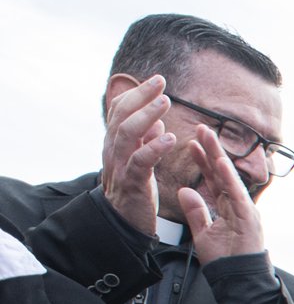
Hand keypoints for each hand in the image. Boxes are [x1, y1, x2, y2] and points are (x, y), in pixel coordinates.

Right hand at [99, 75, 173, 235]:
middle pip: (123, 116)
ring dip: (147, 115)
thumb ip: (145, 140)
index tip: (156, 80)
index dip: (137, 94)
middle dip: (141, 96)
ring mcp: (120, 165)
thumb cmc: (134, 188)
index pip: (121, 111)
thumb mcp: (138, 160)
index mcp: (116, 142)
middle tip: (161, 82)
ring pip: (128, 133)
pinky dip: (154, 147)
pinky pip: (140, 161)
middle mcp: (113, 149)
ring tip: (166, 102)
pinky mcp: (131, 182)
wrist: (123, 222)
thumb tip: (157, 120)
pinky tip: (169, 137)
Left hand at [179, 127, 266, 262]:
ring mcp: (245, 210)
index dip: (203, 160)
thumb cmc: (225, 262)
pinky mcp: (249, 219)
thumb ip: (195, 212)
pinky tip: (220, 161)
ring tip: (208, 135)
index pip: (214, 179)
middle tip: (200, 127)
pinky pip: (237, 195)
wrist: (239, 282)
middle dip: (211, 150)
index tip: (191, 143)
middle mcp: (238, 205)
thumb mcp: (203, 234)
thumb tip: (184, 191)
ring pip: (230, 178)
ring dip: (218, 155)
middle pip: (222, 173)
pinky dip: (228, 178)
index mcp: (228, 208)